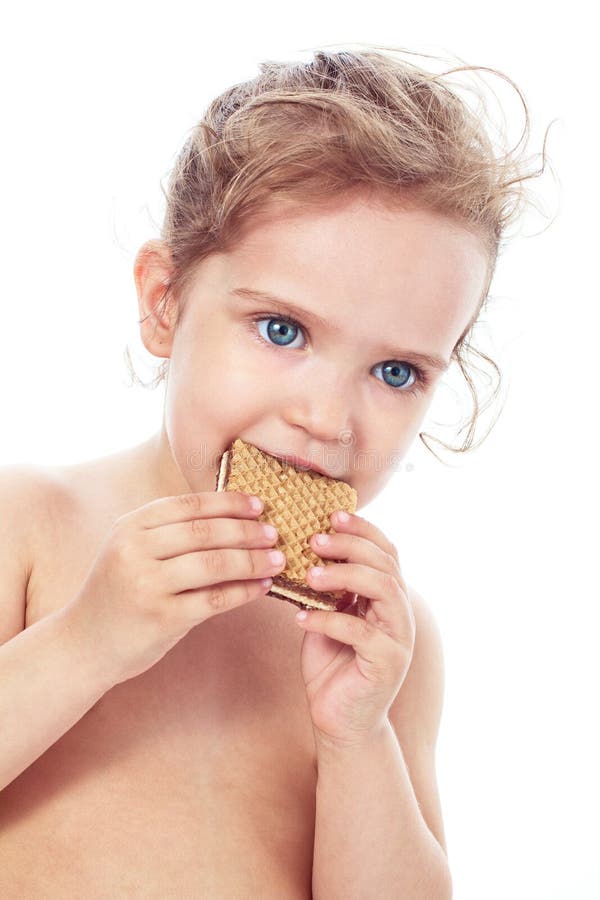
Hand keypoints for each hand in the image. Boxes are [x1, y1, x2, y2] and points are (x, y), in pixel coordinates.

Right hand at [62, 491, 284, 685]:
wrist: (84, 645)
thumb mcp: (132, 551)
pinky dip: (244, 591)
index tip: (259, 505)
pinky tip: (261, 587)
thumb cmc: (119, 593)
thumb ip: (170, 534)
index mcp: (131, 527)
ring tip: (276, 559)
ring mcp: (147, 585)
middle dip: (246, 530)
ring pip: (213, 563)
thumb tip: (235, 518)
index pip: (189, 505)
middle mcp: (135, 551)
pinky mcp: (162, 618)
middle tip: (274, 533)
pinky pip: (215, 599)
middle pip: (204, 532)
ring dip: (252, 560)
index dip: (228, 503)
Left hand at [295, 510, 415, 749]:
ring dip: (345, 575)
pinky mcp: (387, 663)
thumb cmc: (332, 665)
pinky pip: (360, 631)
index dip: (362, 530)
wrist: (339, 721)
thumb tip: (303, 548)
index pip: (385, 550)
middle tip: (314, 541)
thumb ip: (328, 587)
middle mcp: (399, 612)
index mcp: (388, 597)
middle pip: (385, 563)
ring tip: (310, 575)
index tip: (332, 516)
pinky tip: (300, 620)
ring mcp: (399, 637)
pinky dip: (328, 620)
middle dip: (350, 546)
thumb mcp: (327, 616)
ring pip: (383, 589)